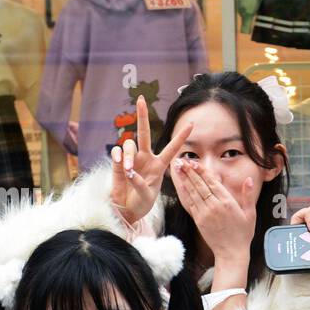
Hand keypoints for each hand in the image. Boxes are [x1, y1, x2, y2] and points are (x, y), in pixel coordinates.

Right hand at [110, 97, 190, 225]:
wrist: (126, 210)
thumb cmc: (141, 204)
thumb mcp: (147, 196)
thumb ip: (140, 184)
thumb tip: (130, 171)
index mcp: (159, 166)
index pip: (172, 148)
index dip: (181, 137)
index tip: (192, 124)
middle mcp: (146, 158)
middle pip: (144, 133)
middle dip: (142, 116)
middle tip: (141, 99)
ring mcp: (132, 159)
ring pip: (129, 144)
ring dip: (129, 155)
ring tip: (129, 170)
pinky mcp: (119, 163)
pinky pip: (118, 152)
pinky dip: (119, 157)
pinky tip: (121, 165)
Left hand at [172, 158, 257, 282]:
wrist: (231, 252)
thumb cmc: (242, 233)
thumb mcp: (250, 214)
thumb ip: (248, 195)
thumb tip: (249, 180)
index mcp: (227, 202)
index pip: (212, 182)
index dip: (202, 171)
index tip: (195, 162)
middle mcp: (215, 206)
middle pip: (200, 185)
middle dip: (190, 172)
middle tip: (181, 161)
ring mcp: (205, 213)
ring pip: (193, 192)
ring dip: (185, 179)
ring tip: (178, 168)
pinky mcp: (199, 220)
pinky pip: (190, 203)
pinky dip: (185, 193)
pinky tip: (182, 185)